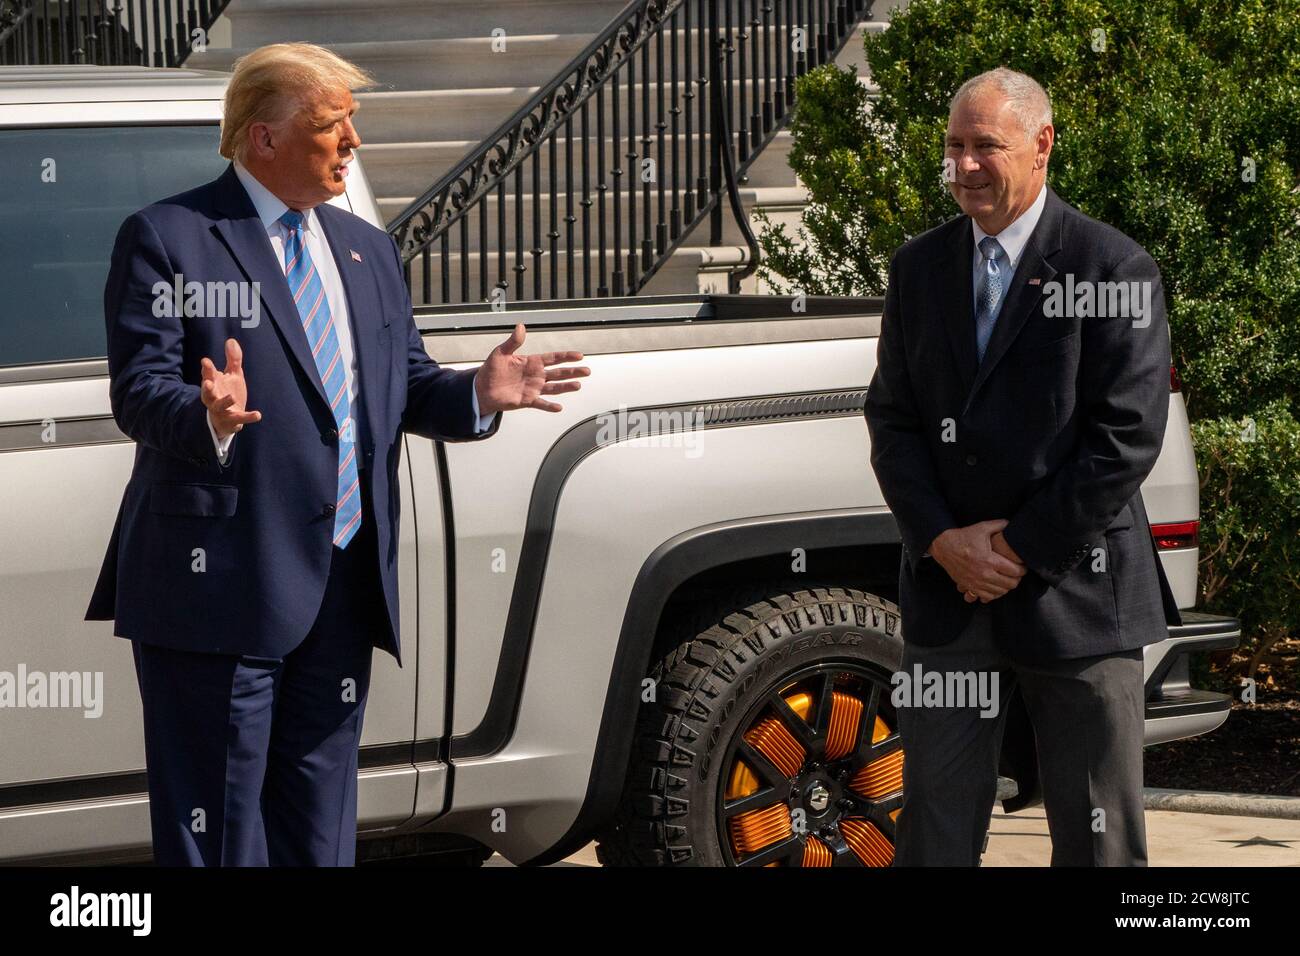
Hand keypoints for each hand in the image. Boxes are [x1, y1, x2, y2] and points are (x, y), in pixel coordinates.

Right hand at [201, 338, 261, 439]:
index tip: (206, 361)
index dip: (207, 368)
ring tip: (232, 397)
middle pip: (208, 392)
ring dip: (225, 402)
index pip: (208, 375)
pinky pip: (240, 418)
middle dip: (207, 387)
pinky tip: (258, 414)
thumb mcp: (233, 375)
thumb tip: (231, 340)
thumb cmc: (228, 392)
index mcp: (214, 383)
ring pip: (219, 406)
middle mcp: (214, 397)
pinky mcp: (232, 420)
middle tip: (207, 382)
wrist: (228, 419)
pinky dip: (248, 417)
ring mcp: (222, 410)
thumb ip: (233, 359)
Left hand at [475, 323, 590, 413]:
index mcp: (532, 362)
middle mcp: (536, 376)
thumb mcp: (501, 352)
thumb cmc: (491, 370)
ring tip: (578, 385)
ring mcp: (533, 389)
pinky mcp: (527, 400)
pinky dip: (549, 406)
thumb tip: (520, 326)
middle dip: (573, 372)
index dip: (566, 357)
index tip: (579, 355)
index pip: (553, 358)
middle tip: (586, 371)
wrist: (482, 389)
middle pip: (559, 373)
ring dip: (566, 387)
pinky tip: (558, 407)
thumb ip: (513, 341)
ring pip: (554, 388)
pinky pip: (541, 403)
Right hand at [928, 519, 1025, 603]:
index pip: (1015, 571)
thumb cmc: (964, 536)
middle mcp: (984, 574)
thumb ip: (999, 525)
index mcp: (989, 560)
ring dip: (1006, 586)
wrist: (943, 547)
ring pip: (1000, 592)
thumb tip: (1012, 523)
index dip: (1023, 569)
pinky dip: (995, 593)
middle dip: (1017, 579)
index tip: (1023, 566)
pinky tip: (996, 586)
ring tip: (1007, 578)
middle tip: (1016, 573)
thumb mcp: (982, 527)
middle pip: (1010, 584)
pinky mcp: (969, 586)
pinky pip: (988, 597)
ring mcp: (976, 582)